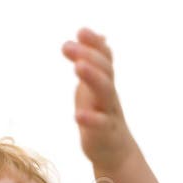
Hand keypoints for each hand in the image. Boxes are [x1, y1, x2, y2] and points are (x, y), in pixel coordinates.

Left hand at [61, 27, 137, 171]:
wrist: (115, 151)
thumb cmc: (101, 114)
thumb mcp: (95, 85)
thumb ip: (95, 61)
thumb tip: (97, 35)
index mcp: (105, 82)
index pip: (104, 58)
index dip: (94, 44)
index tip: (81, 31)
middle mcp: (109, 94)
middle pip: (104, 70)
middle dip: (88, 55)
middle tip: (67, 45)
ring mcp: (109, 113)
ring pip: (105, 92)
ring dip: (92, 77)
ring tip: (78, 66)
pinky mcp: (104, 134)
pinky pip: (100, 125)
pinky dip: (90, 119)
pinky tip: (77, 115)